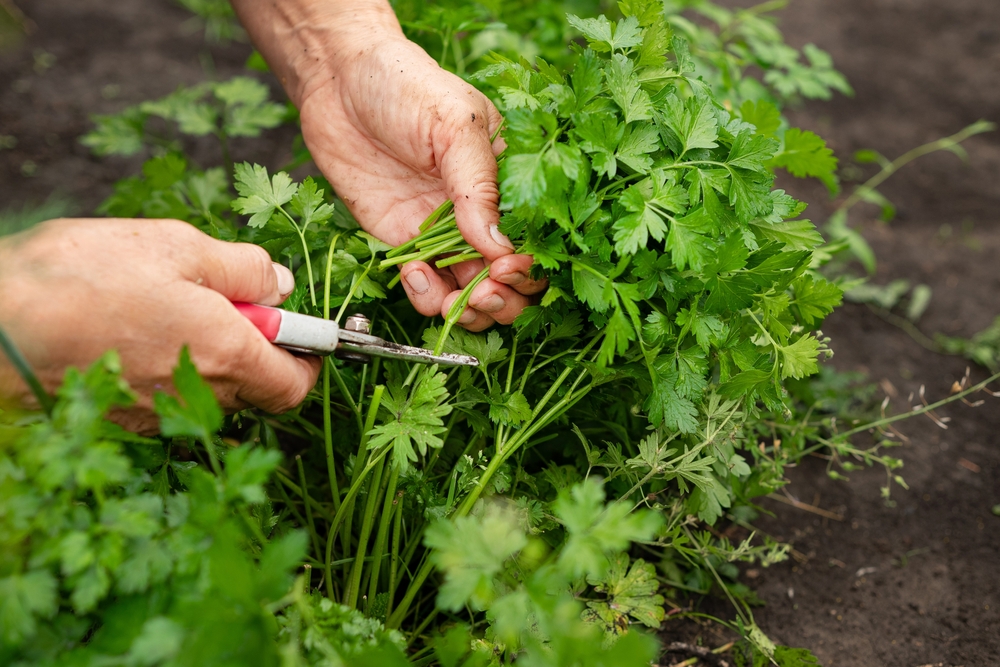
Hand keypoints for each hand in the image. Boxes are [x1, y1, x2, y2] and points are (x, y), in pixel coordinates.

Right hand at [0, 219, 320, 432]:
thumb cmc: (82, 279)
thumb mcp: (177, 247)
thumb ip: (243, 269)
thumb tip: (280, 284)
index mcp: (227, 357)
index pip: (295, 385)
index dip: (304, 358)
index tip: (294, 329)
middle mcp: (199, 401)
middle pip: (252, 387)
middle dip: (250, 347)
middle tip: (216, 301)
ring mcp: (157, 419)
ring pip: (207, 392)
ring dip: (204, 356)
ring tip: (160, 309)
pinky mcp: (121, 423)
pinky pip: (165, 400)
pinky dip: (164, 370)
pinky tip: (129, 333)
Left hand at [298, 36, 545, 330]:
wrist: (338, 81)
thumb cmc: (406, 85)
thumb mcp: (455, 124)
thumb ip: (478, 186)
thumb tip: (499, 248)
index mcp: (509, 182)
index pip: (536, 240)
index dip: (528, 266)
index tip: (505, 268)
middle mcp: (482, 215)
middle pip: (511, 281)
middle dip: (502, 298)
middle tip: (481, 293)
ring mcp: (444, 234)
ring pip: (472, 296)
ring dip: (468, 310)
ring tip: (451, 298)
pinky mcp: (406, 244)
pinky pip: (427, 289)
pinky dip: (426, 297)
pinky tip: (413, 273)